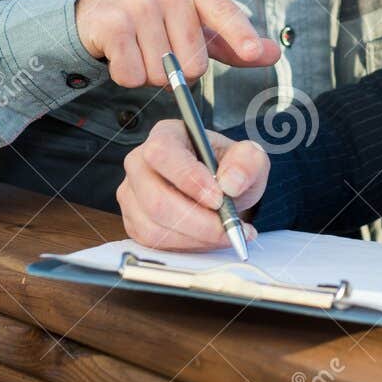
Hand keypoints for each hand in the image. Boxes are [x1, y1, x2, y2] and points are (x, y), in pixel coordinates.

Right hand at [74, 0, 280, 86]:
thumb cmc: (155, 21)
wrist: (96, 10)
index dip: (240, 34)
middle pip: (193, 62)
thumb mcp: (195, 25)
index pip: (224, 13)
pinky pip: (132, 75)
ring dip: (149, 75)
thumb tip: (273, 53)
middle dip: (177, 71)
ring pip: (161, 74)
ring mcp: (139, 3)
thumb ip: (233, 42)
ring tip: (138, 50)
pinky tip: (120, 55)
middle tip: (159, 51)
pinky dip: (127, 76)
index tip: (252, 52)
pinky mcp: (112, 23)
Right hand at [117, 119, 271, 251]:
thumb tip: (230, 183)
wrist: (221, 189)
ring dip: (195, 237)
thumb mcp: (249, 158)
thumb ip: (247, 162)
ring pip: (154, 227)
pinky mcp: (134, 221)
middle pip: (155, 199)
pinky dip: (186, 246)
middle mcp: (140, 163)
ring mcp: (132, 194)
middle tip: (229, 226)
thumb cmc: (228, 168)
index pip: (162, 153)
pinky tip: (209, 238)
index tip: (218, 198)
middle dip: (197, 221)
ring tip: (226, 233)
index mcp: (166, 135)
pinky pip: (153, 243)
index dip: (188, 179)